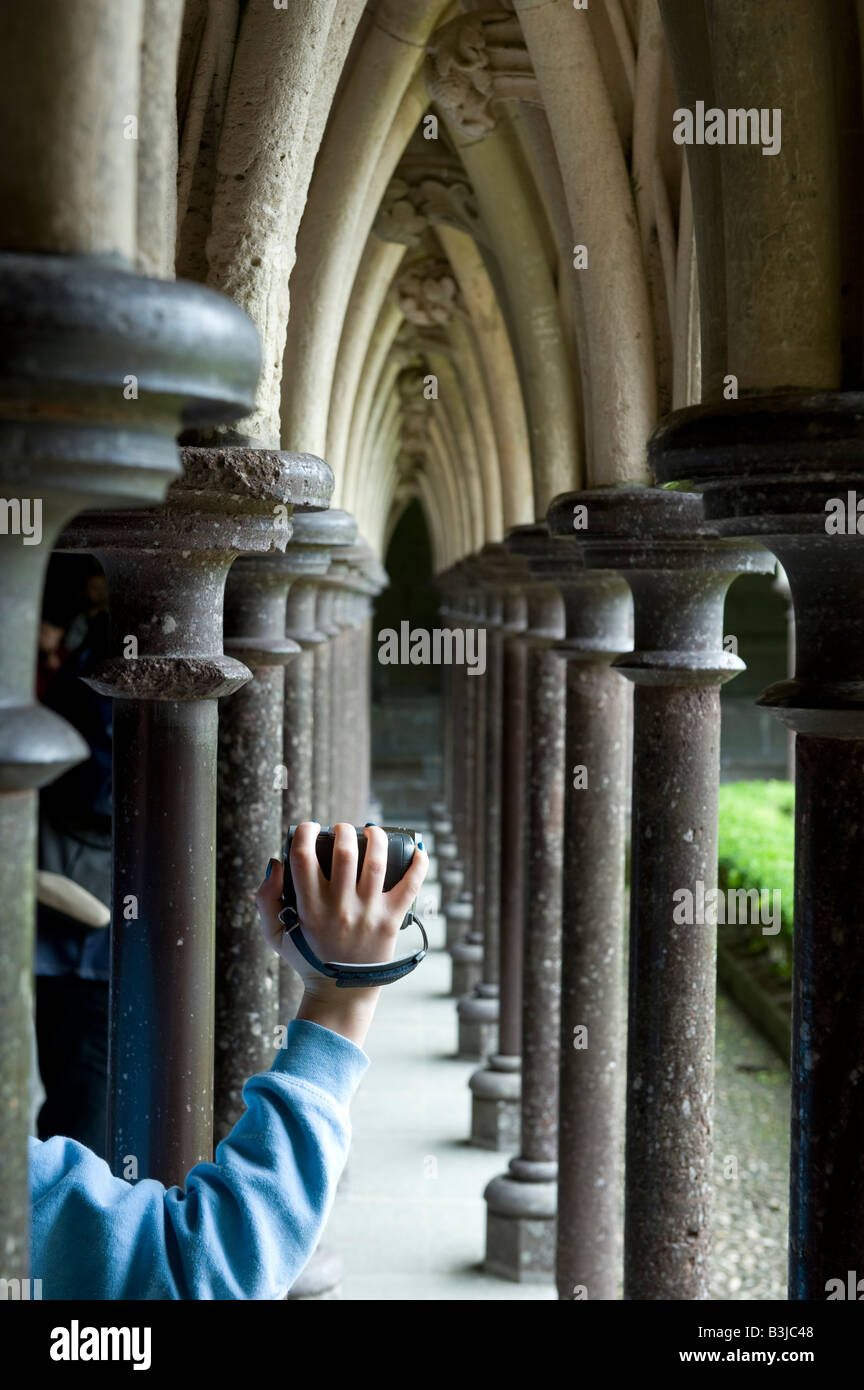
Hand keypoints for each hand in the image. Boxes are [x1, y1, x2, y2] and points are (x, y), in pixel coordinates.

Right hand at [256, 822, 427, 1047]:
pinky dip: (418, 864)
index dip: (306, 833)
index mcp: (309, 909)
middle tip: (342, 830)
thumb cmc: (307, 958)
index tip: (310, 827)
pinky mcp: (392, 920)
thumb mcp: (274, 934)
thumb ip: (265, 899)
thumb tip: (275, 862)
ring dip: (375, 837)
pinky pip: (410, 885)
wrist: (340, 993)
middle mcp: (340, 909)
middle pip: (344, 853)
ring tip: (370, 831)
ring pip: (376, 861)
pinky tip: (417, 849)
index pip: (303, 857)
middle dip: (343, 830)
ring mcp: (368, 914)